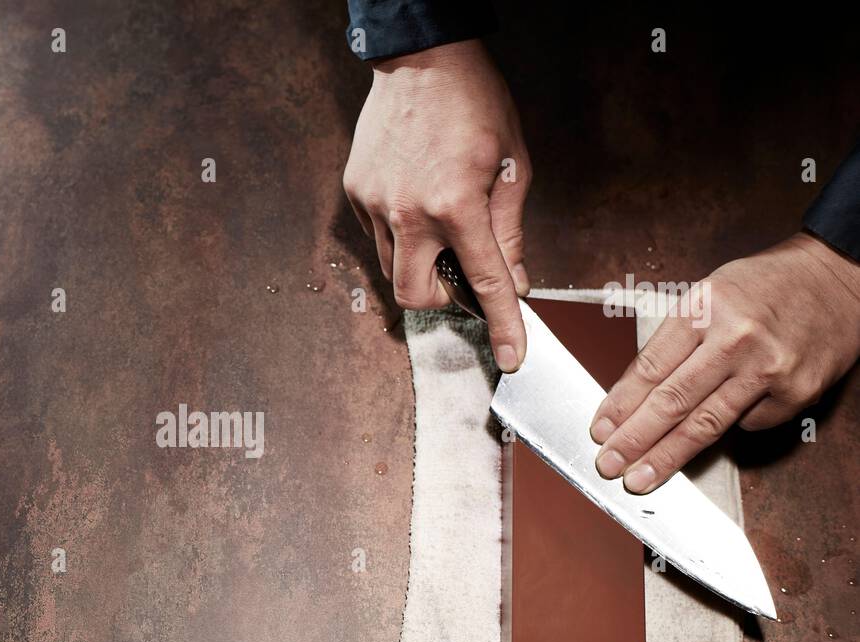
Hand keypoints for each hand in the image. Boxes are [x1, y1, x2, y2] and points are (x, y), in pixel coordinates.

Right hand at [342, 40, 531, 370]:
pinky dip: (399, 233)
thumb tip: (514, 278)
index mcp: (455, 205)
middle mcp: (408, 212)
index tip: (511, 356)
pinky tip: (415, 199)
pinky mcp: (356, 190)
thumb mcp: (513, 165)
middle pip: (414, 294)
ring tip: (438, 226)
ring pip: (390, 268)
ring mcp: (375, 203)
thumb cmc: (474, 101)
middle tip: (459, 274)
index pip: (483, 283)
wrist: (422, 56)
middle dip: (440, 298)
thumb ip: (510, 231)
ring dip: (419, 264)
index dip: (502, 325)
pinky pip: (376, 234)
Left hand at [591, 232, 859, 492]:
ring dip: (666, 456)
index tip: (600, 430)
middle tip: (609, 464)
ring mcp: (768, 368)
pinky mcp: (796, 392)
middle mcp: (736, 339)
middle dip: (634, 439)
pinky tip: (720, 424)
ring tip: (640, 476)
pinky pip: (747, 424)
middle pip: (672, 402)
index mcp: (705, 308)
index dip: (620, 405)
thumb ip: (675, 341)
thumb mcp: (709, 295)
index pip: (650, 368)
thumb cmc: (766, 286)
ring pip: (705, 424)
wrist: (837, 278)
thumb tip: (634, 396)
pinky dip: (728, 428)